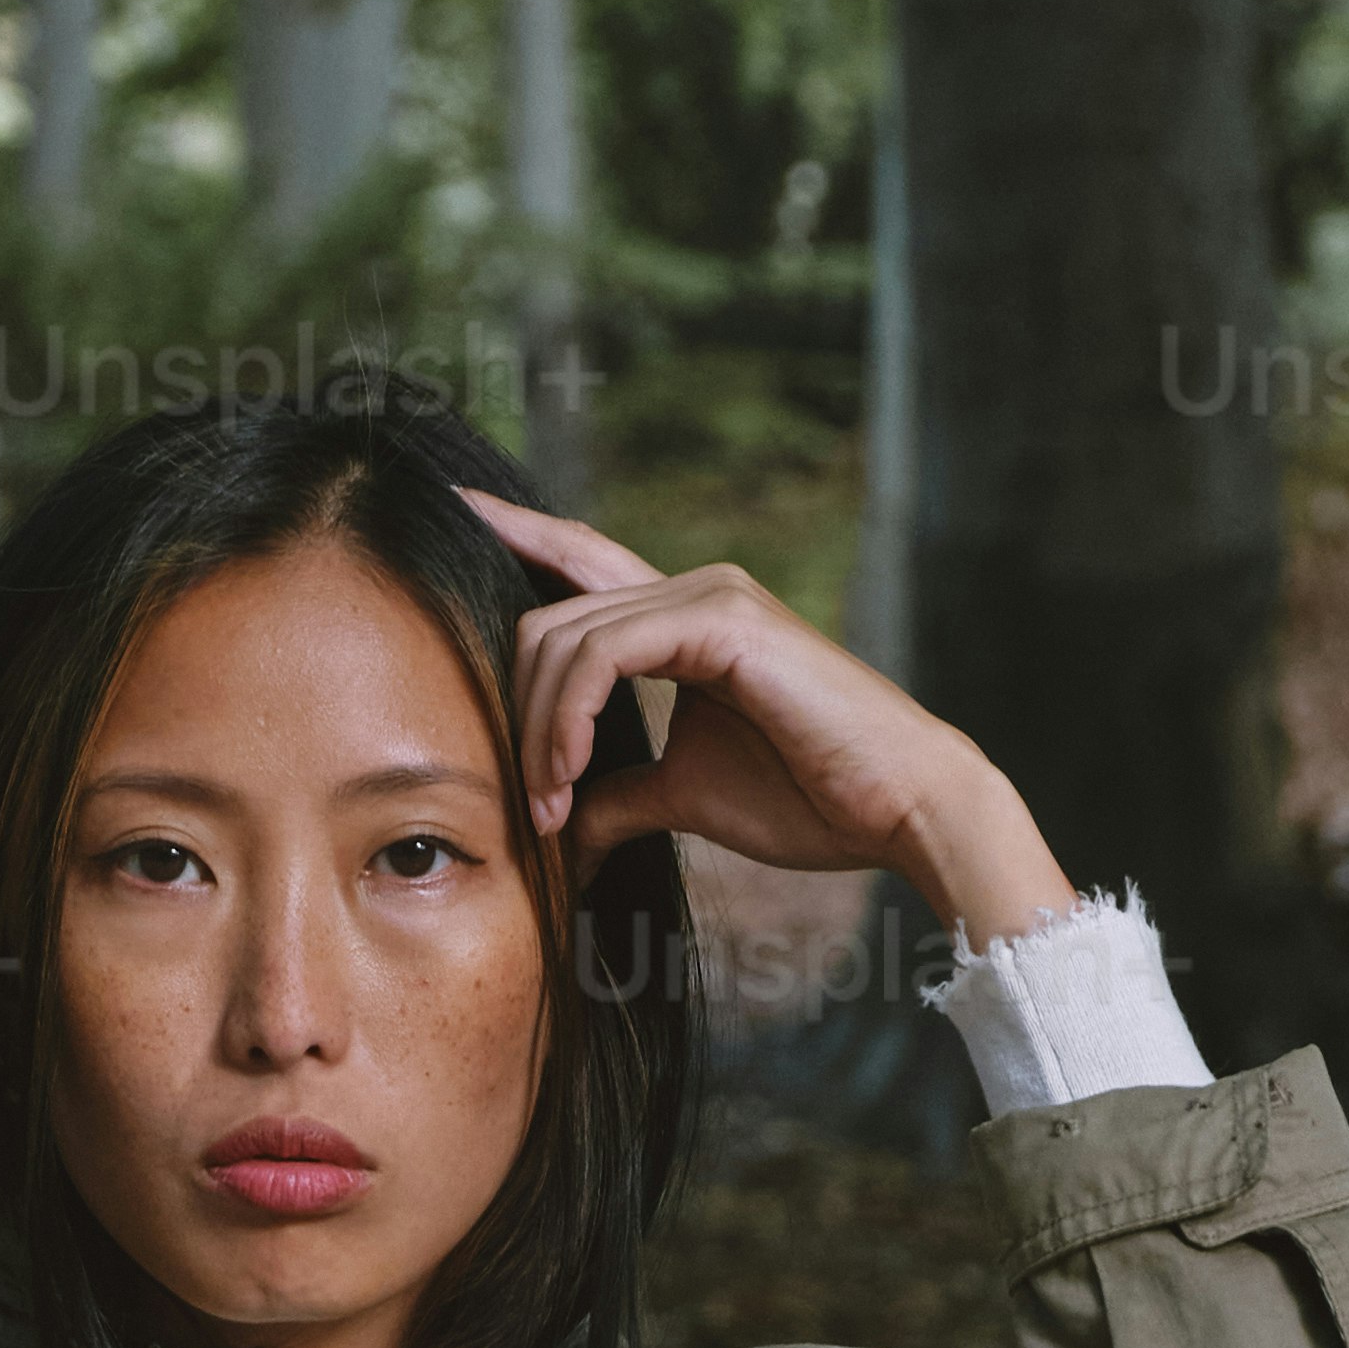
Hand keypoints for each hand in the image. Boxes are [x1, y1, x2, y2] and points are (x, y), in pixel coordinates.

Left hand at [462, 486, 1069, 941]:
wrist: (899, 807)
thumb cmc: (813, 799)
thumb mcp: (688, 795)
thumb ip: (621, 794)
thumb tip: (566, 830)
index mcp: (684, 618)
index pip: (576, 563)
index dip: (513, 535)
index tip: (450, 517)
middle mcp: (692, 589)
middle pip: (550, 621)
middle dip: (519, 714)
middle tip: (535, 809)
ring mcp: (708, 596)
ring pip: (565, 638)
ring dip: (540, 732)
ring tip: (551, 808)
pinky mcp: (723, 620)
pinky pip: (603, 654)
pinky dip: (570, 717)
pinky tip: (570, 776)